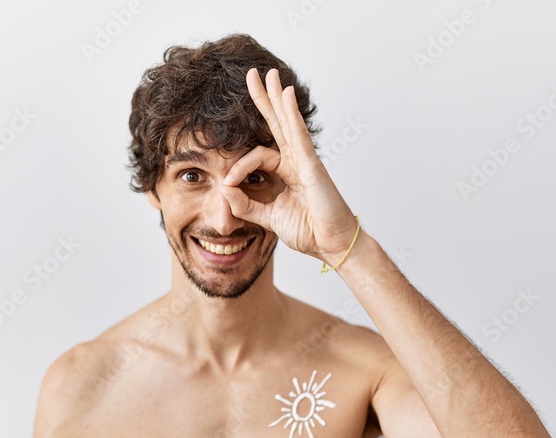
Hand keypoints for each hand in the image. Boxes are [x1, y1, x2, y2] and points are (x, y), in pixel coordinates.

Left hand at [219, 67, 359, 265]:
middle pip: (275, 124)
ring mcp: (304, 160)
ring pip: (286, 123)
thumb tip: (224, 190)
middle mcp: (295, 162)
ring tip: (267, 74)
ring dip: (275, 97)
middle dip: (263, 100)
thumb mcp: (268, 218)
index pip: (256, 156)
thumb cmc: (308, 231)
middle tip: (252, 74)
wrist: (331, 245)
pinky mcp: (312, 165)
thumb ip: (245, 205)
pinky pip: (298, 134)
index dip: (238, 166)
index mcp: (285, 173)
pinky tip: (284, 92)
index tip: (226, 183)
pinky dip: (291, 113)